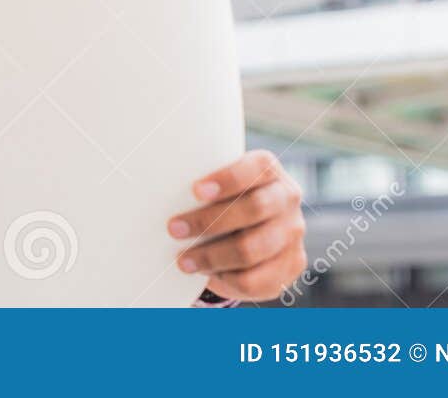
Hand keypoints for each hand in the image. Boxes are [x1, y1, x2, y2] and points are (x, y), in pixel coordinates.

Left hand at [168, 149, 305, 301]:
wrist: (255, 225)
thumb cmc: (224, 198)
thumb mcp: (218, 184)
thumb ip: (202, 184)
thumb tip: (155, 184)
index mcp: (269, 170)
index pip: (257, 168)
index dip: (228, 179)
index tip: (195, 190)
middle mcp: (287, 198)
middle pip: (254, 209)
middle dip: (208, 221)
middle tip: (174, 229)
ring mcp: (293, 232)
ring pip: (252, 249)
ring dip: (211, 257)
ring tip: (183, 261)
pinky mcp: (292, 264)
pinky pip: (258, 280)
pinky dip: (229, 280)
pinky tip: (209, 275)